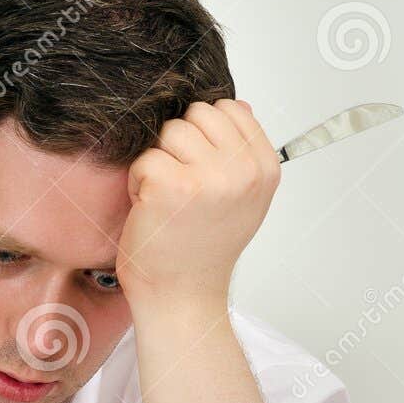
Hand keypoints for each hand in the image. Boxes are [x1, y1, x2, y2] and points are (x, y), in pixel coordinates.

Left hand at [116, 98, 280, 306]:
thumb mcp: (241, 197)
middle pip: (197, 114)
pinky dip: (138, 183)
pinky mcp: (171, 185)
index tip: (201, 172)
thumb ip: (241, 151)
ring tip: (166, 200)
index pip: (231, 109)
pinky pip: (144, 158)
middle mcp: (244, 171)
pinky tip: (151, 211)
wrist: (182, 297)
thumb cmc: (203, 250)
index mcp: (265, 168)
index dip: (204, 135)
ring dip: (158, 162)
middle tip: (180, 190)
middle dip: (179, 146)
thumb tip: (237, 105)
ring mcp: (210, 177)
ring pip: (169, 131)